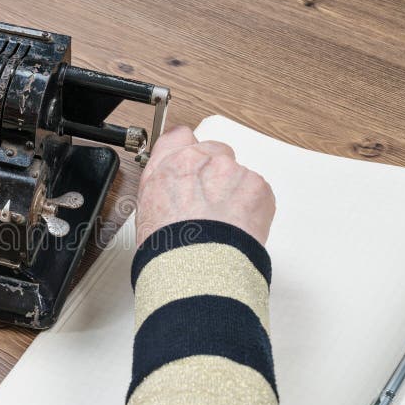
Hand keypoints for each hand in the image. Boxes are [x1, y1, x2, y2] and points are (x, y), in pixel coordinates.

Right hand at [136, 125, 275, 245]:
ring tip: (225, 224)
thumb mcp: (146, 210)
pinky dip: (252, 206)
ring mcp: (231, 171)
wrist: (196, 268)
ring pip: (238, 174)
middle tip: (211, 204)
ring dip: (234, 192)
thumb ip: (162, 185)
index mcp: (170, 164)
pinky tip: (238, 227)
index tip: (193, 164)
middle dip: (215, 173)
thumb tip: (171, 186)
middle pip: (215, 152)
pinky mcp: (257, 186)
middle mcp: (201, 160)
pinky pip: (258, 190)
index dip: (188, 150)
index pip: (180, 136)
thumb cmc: (168, 248)